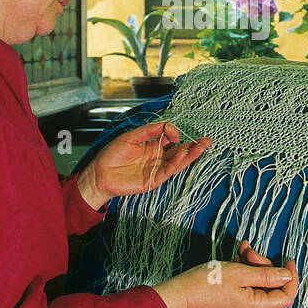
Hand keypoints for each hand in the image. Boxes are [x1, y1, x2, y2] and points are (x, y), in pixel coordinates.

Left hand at [77, 122, 212, 208]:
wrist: (99, 173)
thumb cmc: (112, 155)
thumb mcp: (131, 136)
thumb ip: (150, 130)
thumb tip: (168, 127)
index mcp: (152, 147)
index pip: (171, 140)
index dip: (174, 133)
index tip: (171, 130)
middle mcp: (157, 158)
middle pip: (179, 152)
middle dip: (193, 146)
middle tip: (207, 141)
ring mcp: (156, 169)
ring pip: (177, 162)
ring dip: (190, 155)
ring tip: (203, 147)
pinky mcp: (153, 180)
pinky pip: (168, 170)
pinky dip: (176, 162)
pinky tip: (182, 154)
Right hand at [153, 242, 298, 307]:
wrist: (182, 292)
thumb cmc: (209, 283)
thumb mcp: (240, 273)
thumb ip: (266, 274)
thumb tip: (287, 276)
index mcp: (256, 305)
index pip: (286, 296)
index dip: (291, 278)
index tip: (288, 260)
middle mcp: (251, 307)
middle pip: (271, 285)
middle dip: (264, 264)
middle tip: (250, 253)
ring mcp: (242, 303)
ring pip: (258, 280)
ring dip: (252, 262)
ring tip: (241, 251)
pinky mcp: (233, 296)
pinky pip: (246, 281)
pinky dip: (243, 267)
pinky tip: (236, 255)